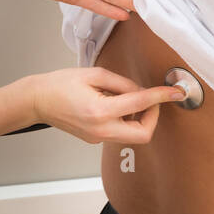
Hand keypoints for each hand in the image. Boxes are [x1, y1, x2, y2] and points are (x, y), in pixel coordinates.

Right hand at [23, 68, 185, 144]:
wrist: (37, 101)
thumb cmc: (60, 84)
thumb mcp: (94, 74)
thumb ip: (122, 83)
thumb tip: (141, 91)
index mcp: (100, 111)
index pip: (140, 104)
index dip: (161, 96)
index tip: (176, 92)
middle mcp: (100, 130)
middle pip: (143, 134)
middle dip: (153, 117)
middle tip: (151, 99)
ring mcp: (97, 137)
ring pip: (132, 135)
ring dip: (139, 118)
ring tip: (128, 98)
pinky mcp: (95, 139)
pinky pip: (119, 132)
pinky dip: (126, 119)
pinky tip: (116, 104)